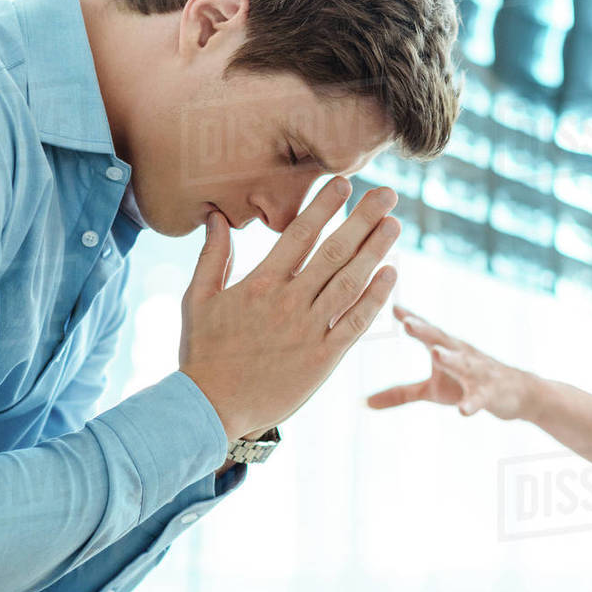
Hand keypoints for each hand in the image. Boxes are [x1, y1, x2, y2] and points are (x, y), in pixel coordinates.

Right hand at [180, 177, 400, 445]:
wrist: (210, 409)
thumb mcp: (197, 300)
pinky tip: (391, 274)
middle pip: (333, 253)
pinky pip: (355, 323)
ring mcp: (308, 331)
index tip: (344, 183)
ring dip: (375, 251)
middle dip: (362, 220)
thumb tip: (217, 216)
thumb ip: (212, 256)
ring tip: (394, 224)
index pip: (299, 235)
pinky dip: (375, 298)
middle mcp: (288, 302)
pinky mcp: (322, 360)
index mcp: (260, 284)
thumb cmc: (203, 354)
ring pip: (350, 283)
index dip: (324, 207)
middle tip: (387, 194)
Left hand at [366, 306, 529, 419]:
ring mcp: (477, 372)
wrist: (519, 393)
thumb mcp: (431, 391)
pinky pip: (479, 398)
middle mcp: (460, 353)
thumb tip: (363, 403)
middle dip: (424, 329)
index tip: (388, 303)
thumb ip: (399, 393)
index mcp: (444, 347)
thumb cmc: (468, 385)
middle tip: (407, 321)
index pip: (423, 329)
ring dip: (450, 358)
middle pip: (440, 339)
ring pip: (462, 363)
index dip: (406, 317)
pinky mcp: (490, 393)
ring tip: (436, 354)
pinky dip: (472, 403)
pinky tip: (463, 412)